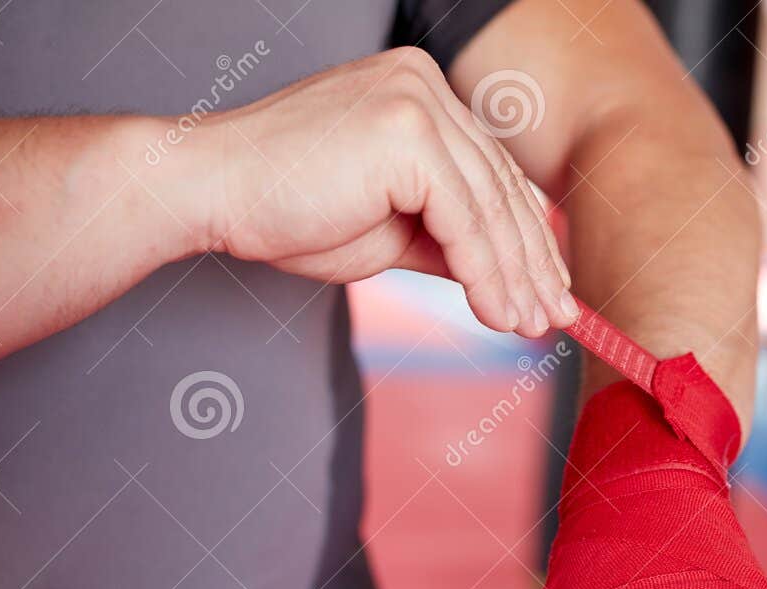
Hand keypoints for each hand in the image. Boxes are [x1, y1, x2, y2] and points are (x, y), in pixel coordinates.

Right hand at [183, 47, 574, 336]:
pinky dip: (486, 275)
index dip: (525, 236)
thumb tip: (502, 277)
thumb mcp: (387, 227)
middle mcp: (423, 83)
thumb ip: (445, 238)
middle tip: (555, 317)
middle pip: (500, 186)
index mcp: (419, 92)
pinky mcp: (406, 132)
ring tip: (530, 328)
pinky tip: (498, 315)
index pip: (491, 170)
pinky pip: (466, 220)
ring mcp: (416, 100)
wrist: (211, 193)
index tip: (547, 287)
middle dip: (532, 261)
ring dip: (515, 278)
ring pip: (489, 207)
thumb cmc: (284, 208)